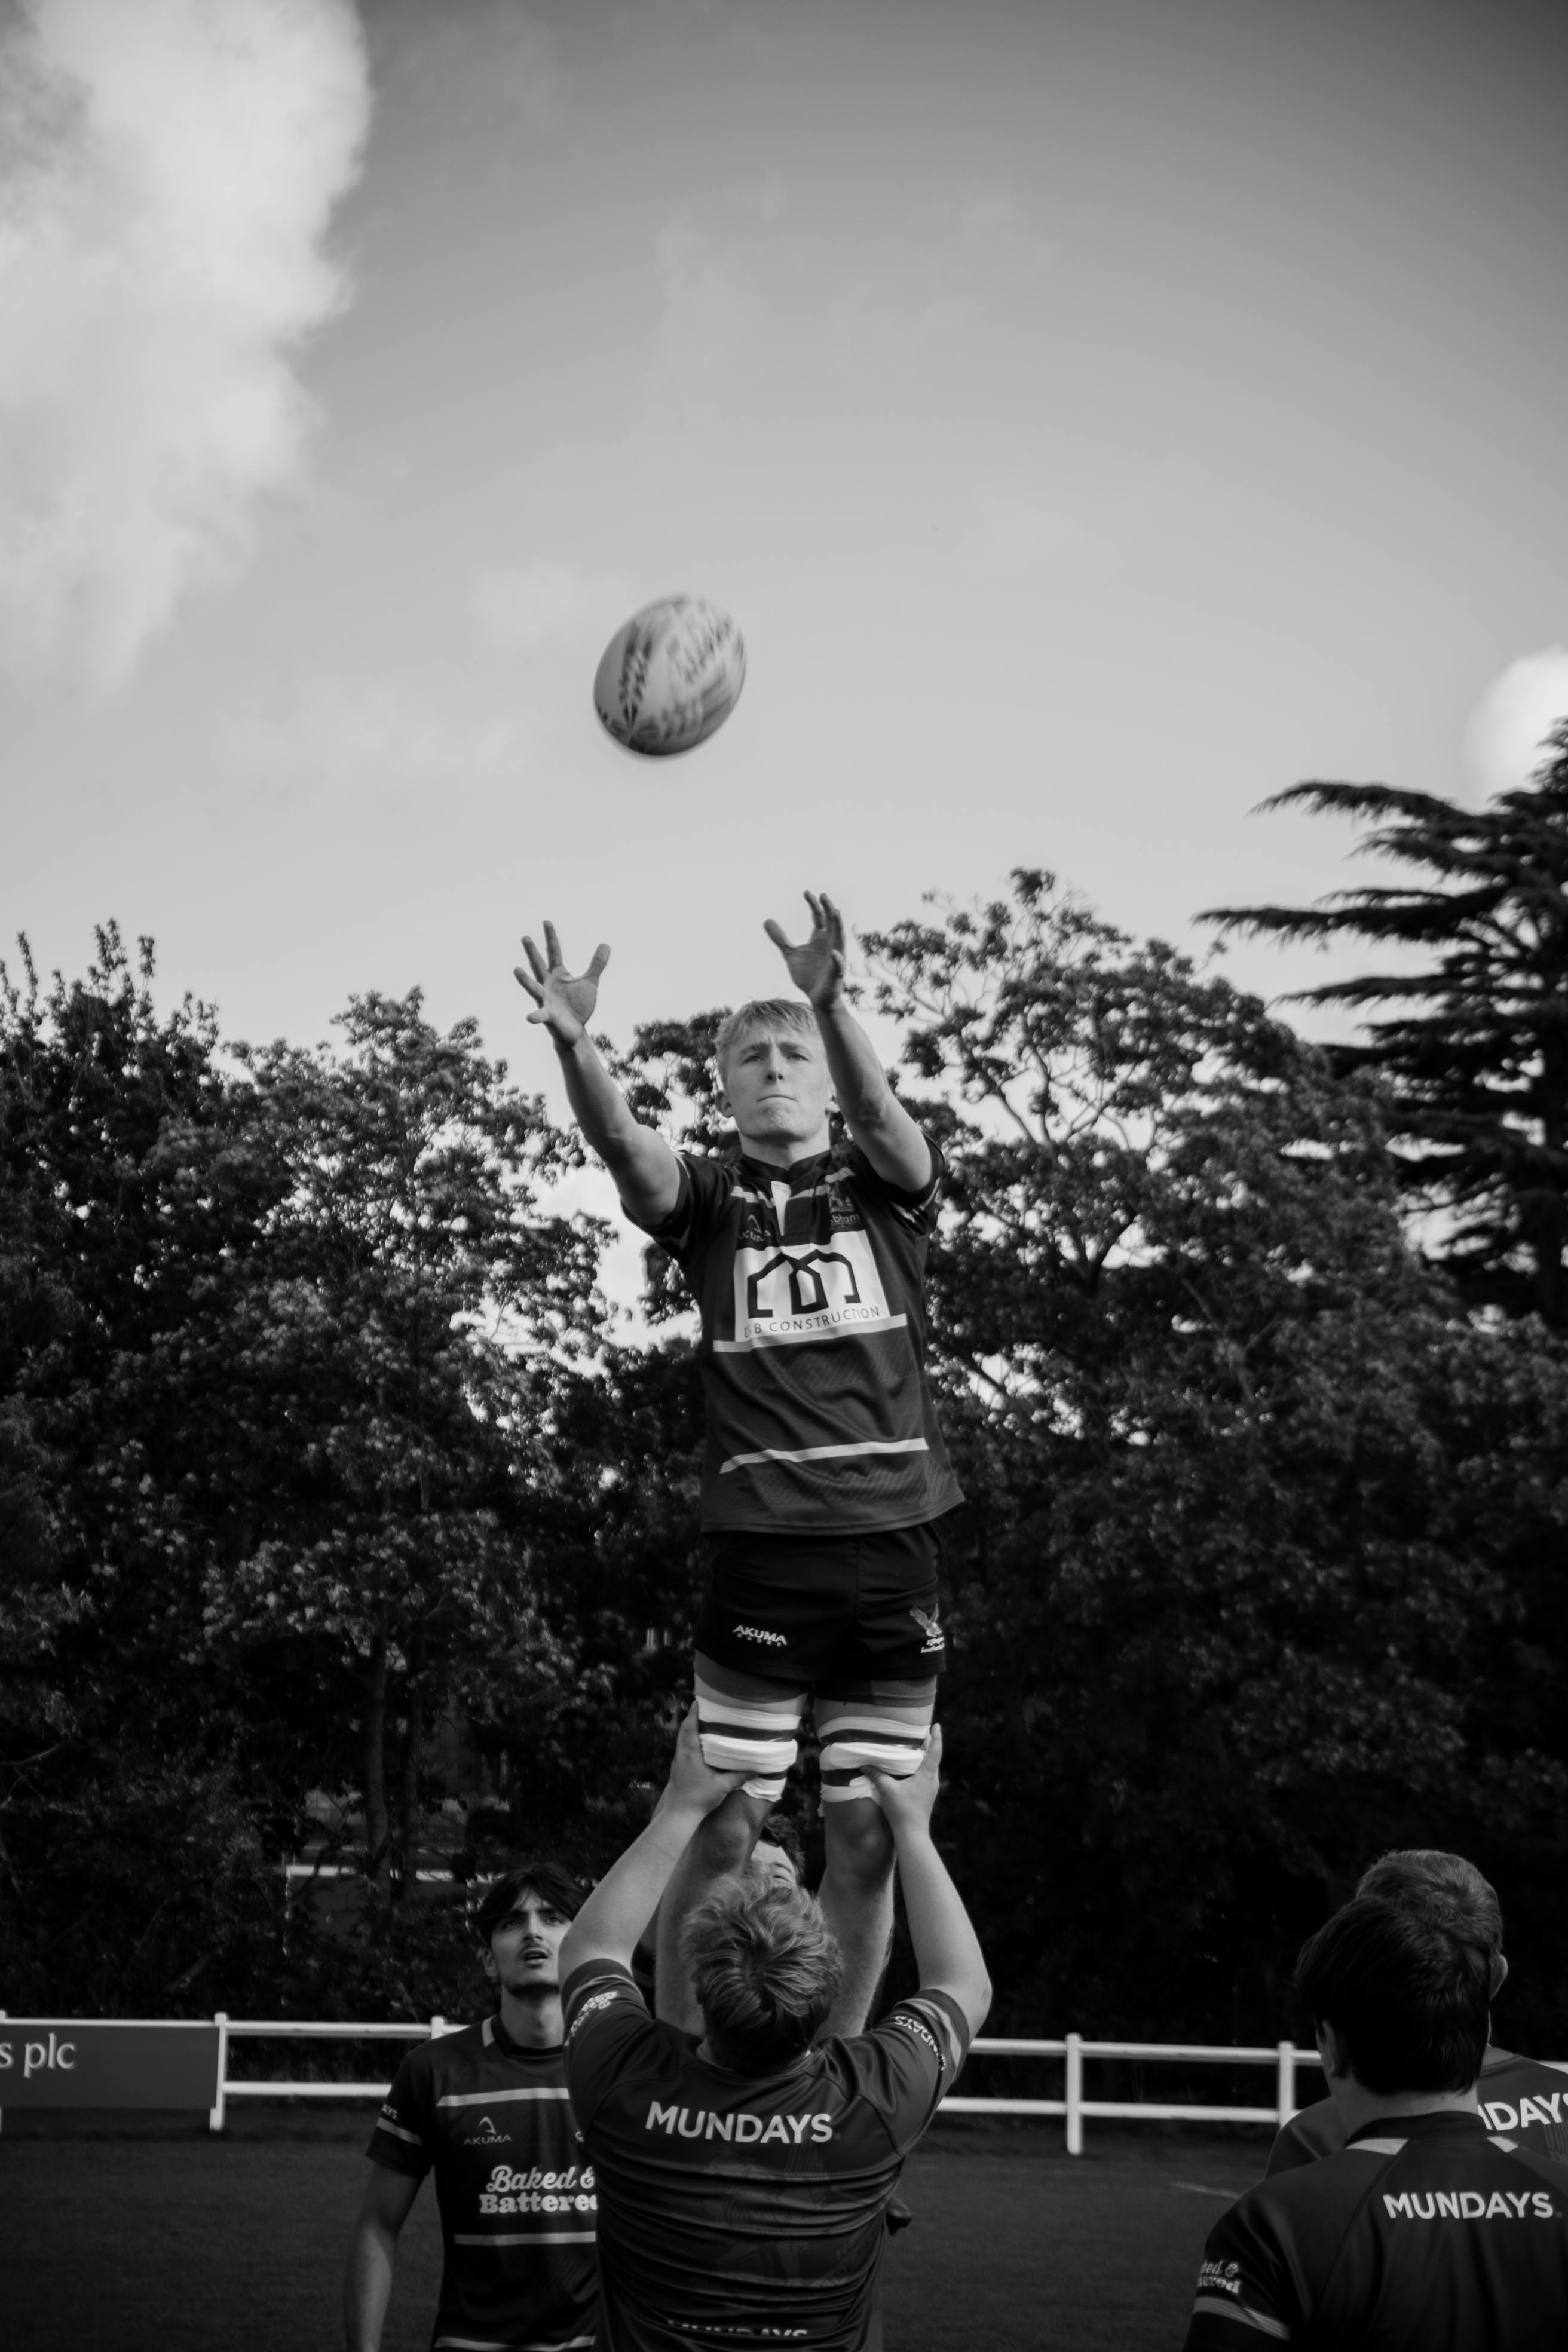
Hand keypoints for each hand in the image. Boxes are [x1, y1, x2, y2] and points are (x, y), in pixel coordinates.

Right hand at [514, 922, 609, 1047]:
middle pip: (539, 965)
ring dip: (525, 980)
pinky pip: (540, 1015)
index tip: (546, 921)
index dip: (551, 938)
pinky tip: (529, 1017)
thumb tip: (605, 944)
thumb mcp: (590, 982)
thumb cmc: (578, 1006)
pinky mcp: (548, 1016)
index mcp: (558, 974)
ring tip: (517, 970)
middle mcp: (548, 984)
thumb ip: (596, 964)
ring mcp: (545, 1000)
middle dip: (532, 952)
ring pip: (534, 987)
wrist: (575, 1030)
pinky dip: (535, 1016)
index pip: (554, 952)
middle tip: (525, 937)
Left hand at [666, 1702, 747, 1818]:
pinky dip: (689, 1742)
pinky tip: (699, 1747)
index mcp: (690, 1753)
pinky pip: (682, 1749)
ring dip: (689, 1730)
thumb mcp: (722, 1786)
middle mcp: (681, 1755)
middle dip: (692, 1718)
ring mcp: (678, 1762)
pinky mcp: (677, 1770)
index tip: (699, 1701)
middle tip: (703, 1709)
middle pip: (684, 1730)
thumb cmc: (699, 1798)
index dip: (694, 1713)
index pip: (690, 1727)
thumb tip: (757, 1769)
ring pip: (682, 1740)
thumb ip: (739, 1776)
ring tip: (702, 1725)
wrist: (679, 1815)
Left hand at [763, 891, 846, 1010]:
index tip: (806, 892)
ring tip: (835, 913)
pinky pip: (838, 965)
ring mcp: (835, 958)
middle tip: (822, 895)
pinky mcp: (836, 973)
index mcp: (819, 938)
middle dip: (827, 909)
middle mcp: (829, 944)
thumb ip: (780, 938)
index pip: (818, 917)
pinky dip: (837, 959)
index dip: (813, 904)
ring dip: (838, 926)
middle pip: (830, 922)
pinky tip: (834, 953)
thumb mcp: (789, 954)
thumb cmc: (807, 975)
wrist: (817, 997)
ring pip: (839, 939)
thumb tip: (766, 920)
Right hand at [868, 1722, 941, 1833]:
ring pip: (930, 1767)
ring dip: (924, 1756)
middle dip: (928, 1743)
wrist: (912, 1835)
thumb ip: (877, 1776)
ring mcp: (931, 1789)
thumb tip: (864, 1764)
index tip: (936, 1725)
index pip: (934, 1751)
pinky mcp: (927, 1795)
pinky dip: (921, 1766)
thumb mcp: (887, 1791)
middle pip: (933, 1757)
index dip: (936, 1737)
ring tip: (915, 1746)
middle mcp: (932, 1781)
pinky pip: (926, 1775)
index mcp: (927, 1775)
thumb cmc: (902, 1811)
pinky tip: (910, 1767)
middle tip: (921, 1731)